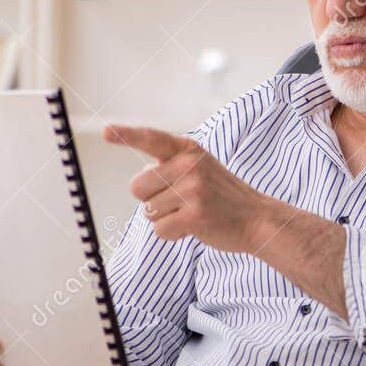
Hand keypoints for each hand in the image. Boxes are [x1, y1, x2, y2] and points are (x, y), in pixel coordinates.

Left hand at [104, 124, 271, 253]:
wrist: (258, 219)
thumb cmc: (222, 196)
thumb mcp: (201, 168)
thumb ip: (172, 167)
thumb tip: (140, 180)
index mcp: (189, 150)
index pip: (152, 139)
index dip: (127, 135)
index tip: (106, 131)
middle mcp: (190, 165)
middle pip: (138, 187)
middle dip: (152, 199)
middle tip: (180, 201)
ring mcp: (194, 190)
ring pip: (148, 211)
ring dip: (165, 218)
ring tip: (192, 213)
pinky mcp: (195, 215)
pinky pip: (160, 230)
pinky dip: (172, 234)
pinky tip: (194, 226)